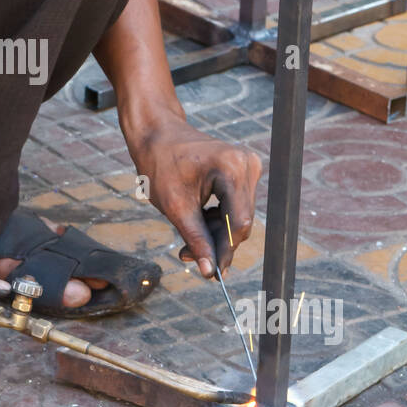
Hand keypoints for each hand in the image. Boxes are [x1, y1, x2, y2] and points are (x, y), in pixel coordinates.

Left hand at [125, 113, 261, 276]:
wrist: (157, 134)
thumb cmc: (161, 163)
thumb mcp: (175, 207)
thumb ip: (196, 239)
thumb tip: (210, 271)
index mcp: (231, 167)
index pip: (239, 221)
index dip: (226, 250)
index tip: (213, 272)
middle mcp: (248, 164)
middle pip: (241, 220)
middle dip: (217, 242)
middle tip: (187, 256)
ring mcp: (249, 165)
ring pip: (240, 216)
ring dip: (216, 232)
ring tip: (187, 240)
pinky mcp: (244, 169)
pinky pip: (237, 205)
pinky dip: (218, 218)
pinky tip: (198, 220)